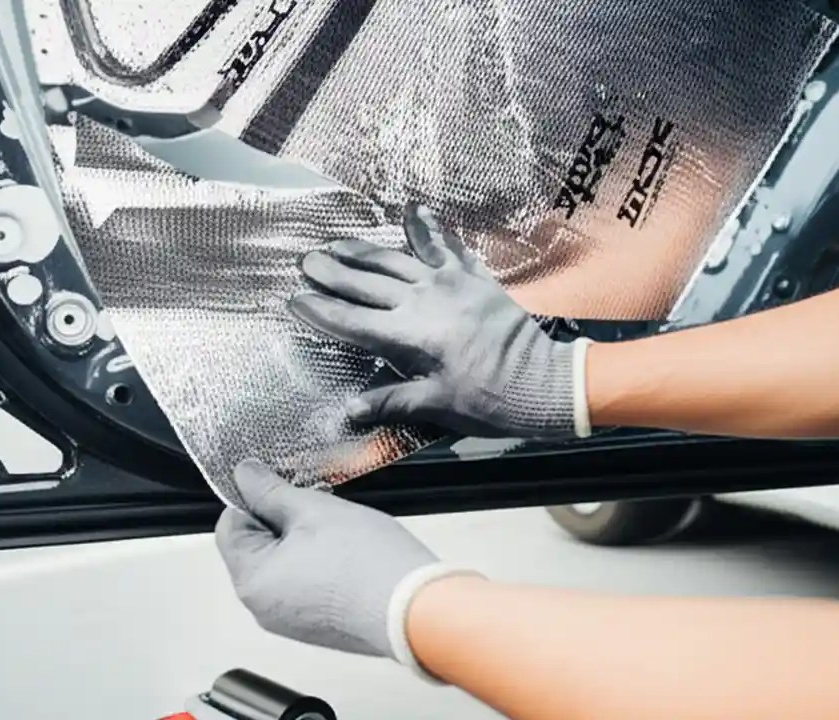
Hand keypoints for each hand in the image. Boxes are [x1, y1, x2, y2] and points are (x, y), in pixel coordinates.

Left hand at [216, 460, 474, 673]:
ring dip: (303, 542)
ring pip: (283, 565)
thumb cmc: (367, 562)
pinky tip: (347, 556)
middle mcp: (264, 608)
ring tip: (337, 532)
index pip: (230, 525)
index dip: (255, 498)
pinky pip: (304, 586)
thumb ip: (272, 491)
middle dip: (283, 521)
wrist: (415, 610)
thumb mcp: (314, 510)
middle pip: (256, 547)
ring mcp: (291, 621)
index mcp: (252, 581)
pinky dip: (319, 566)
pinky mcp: (317, 627)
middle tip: (319, 506)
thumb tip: (243, 474)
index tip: (284, 486)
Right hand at [288, 204, 589, 438]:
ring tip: (337, 241)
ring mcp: (448, 283)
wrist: (544, 381)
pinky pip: (444, 246)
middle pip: (366, 282)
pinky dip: (427, 228)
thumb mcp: (437, 406)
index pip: (351, 321)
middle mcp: (422, 301)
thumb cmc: (489, 400)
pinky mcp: (472, 277)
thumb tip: (347, 410)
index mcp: (408, 336)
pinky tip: (413, 209)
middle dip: (332, 271)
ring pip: (395, 259)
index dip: (320, 311)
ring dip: (364, 250)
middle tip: (305, 261)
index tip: (294, 300)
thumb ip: (391, 402)